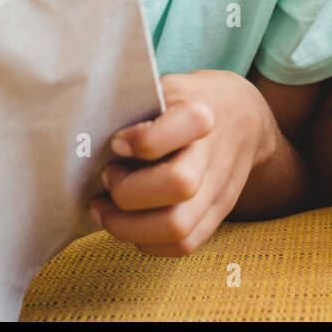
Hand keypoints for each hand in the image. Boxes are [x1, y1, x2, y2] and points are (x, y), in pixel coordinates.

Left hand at [89, 70, 278, 255]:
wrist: (243, 117)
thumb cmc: (187, 101)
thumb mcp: (166, 87)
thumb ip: (135, 110)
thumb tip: (88, 142)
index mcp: (202, 112)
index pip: (187, 125)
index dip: (144, 139)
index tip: (116, 142)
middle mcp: (215, 153)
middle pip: (179, 184)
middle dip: (129, 190)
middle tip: (108, 178)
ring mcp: (220, 187)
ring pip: (178, 227)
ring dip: (129, 227)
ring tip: (107, 210)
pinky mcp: (219, 213)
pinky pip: (184, 244)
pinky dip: (148, 242)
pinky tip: (131, 223)